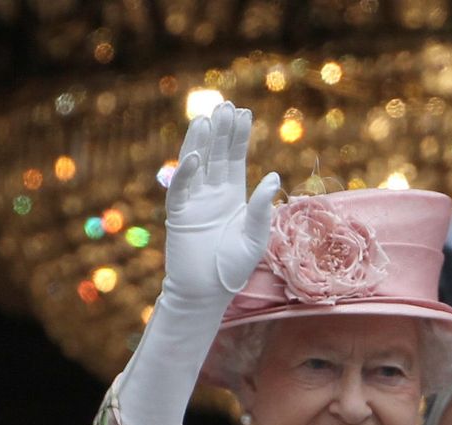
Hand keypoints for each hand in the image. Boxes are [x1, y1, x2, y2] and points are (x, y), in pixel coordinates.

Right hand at [159, 103, 280, 309]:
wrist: (208, 291)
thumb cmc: (233, 267)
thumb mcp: (255, 237)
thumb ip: (261, 208)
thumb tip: (273, 177)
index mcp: (232, 195)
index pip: (235, 159)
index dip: (238, 137)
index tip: (244, 113)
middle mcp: (212, 193)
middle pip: (216, 155)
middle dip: (221, 132)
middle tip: (226, 106)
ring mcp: (194, 201)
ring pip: (196, 165)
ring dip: (201, 142)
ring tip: (207, 119)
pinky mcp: (178, 214)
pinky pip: (181, 189)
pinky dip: (187, 173)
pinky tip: (196, 157)